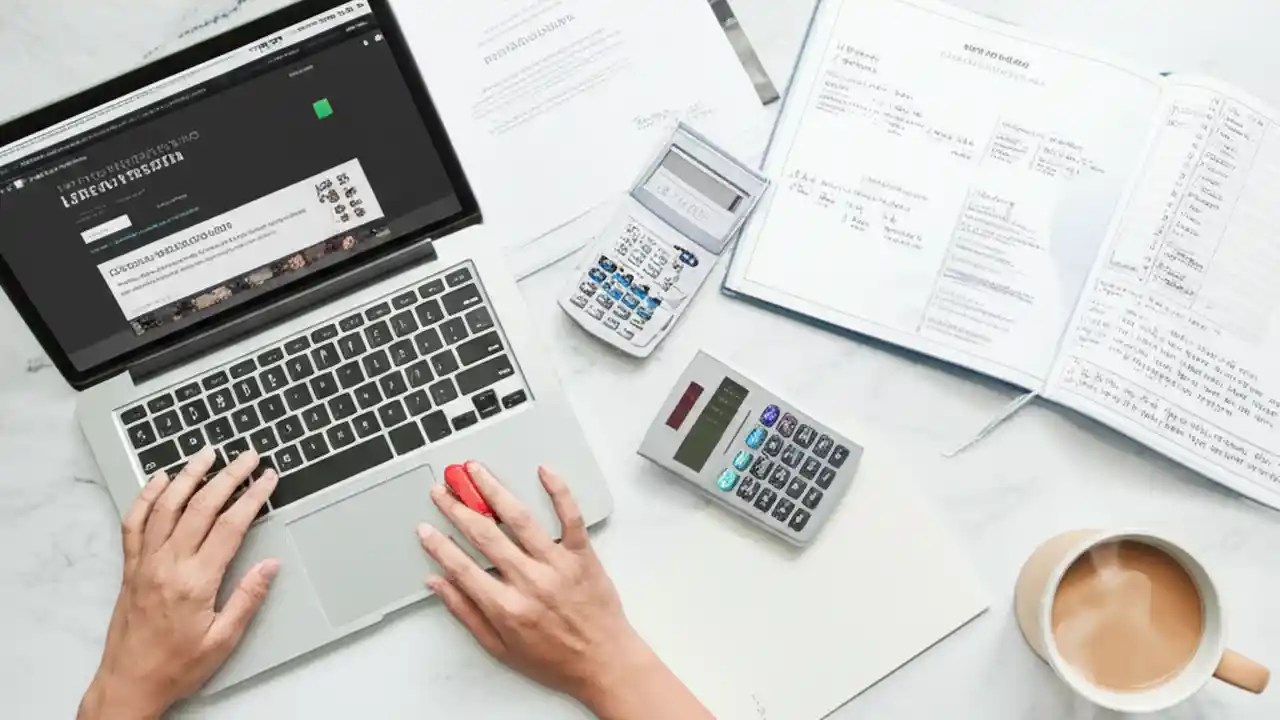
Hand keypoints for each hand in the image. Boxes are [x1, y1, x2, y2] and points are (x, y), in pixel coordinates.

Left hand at [78, 448, 279, 719]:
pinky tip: (160, 481)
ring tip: (206, 454)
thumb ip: (248, 599)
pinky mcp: (130, 567)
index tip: (268, 478)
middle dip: (227, 476)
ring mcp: (145, 562)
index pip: (230, 525)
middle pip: (201, 507)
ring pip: (166, 507)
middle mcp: (168, 564)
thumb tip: (270, 566)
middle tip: (247, 456)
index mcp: (196, 581)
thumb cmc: (177, 666)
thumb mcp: (223, 640)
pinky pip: (134, 523)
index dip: (252, 497)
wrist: (129, 683)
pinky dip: (146, 498)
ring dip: (188, 476)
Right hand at [417, 463, 710, 719]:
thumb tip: (437, 583)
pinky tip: (544, 471)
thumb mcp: (499, 648)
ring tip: (476, 471)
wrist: (604, 663)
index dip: (439, 545)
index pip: (462, 568)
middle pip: (485, 535)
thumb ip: (465, 613)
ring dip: (494, 490)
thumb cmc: (554, 660)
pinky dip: (559, 492)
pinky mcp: (583, 556)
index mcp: (506, 608)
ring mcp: (557, 565)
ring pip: (520, 519)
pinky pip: (570, 517)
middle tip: (443, 489)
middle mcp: (529, 582)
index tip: (424, 527)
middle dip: (458, 508)